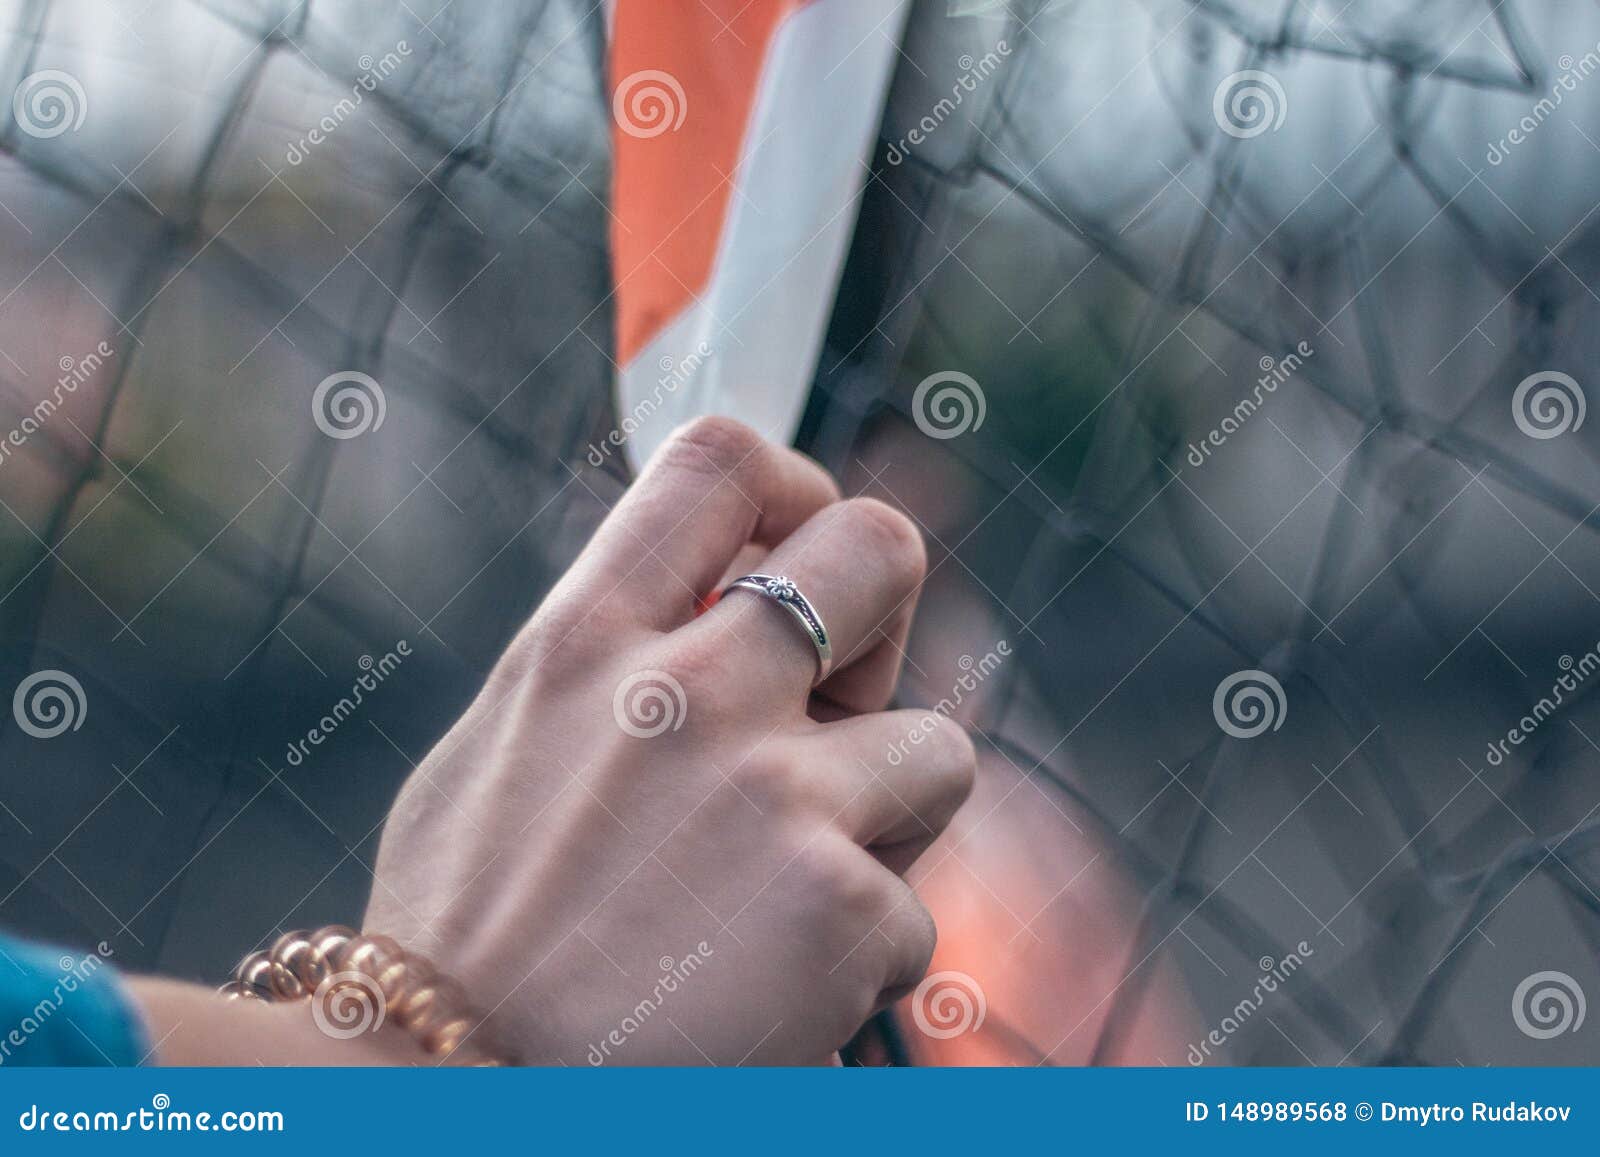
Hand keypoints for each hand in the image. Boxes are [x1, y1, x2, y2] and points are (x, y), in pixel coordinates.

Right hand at [365, 418, 974, 1063]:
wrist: (451, 1099)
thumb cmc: (466, 939)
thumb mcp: (500, 747)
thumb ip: (604, 662)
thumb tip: (701, 603)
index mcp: (586, 640)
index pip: (717, 462)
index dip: (790, 480)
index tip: (798, 534)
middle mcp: (688, 692)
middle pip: (878, 548)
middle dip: (887, 617)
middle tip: (842, 702)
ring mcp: (776, 793)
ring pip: (939, 745)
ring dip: (890, 816)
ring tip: (797, 886)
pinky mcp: (842, 905)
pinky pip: (910, 910)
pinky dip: (861, 956)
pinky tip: (774, 990)